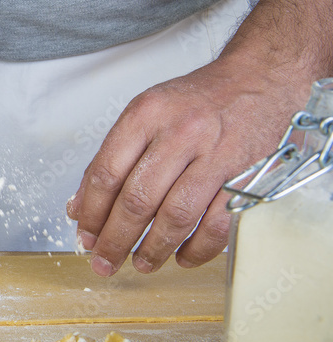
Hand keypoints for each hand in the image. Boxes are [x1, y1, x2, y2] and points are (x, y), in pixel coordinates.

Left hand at [66, 52, 307, 276]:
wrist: (260, 78)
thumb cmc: (199, 99)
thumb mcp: (147, 113)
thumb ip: (112, 156)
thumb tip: (81, 205)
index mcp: (147, 114)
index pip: (107, 173)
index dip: (92, 212)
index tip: (85, 234)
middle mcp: (179, 133)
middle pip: (137, 200)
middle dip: (115, 239)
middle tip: (104, 261)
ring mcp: (215, 155)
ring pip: (175, 216)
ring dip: (153, 249)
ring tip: (140, 263)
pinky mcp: (246, 176)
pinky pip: (217, 224)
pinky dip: (197, 249)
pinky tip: (182, 257)